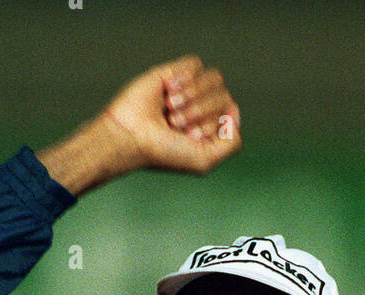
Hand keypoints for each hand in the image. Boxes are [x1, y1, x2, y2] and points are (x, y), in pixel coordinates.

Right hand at [101, 54, 240, 175]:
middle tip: (176, 122)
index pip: (230, 113)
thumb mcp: (205, 160)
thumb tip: (234, 112)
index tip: (191, 135)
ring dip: (192, 94)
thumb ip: (231, 143)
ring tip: (171, 108)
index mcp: (210, 129)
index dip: (212, 122)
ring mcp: (189, 91)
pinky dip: (184, 78)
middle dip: (200, 110)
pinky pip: (195, 64)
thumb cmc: (163, 152)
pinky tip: (168, 91)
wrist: (130, 136)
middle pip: (223, 94)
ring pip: (214, 78)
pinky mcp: (173, 73)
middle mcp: (202, 109)